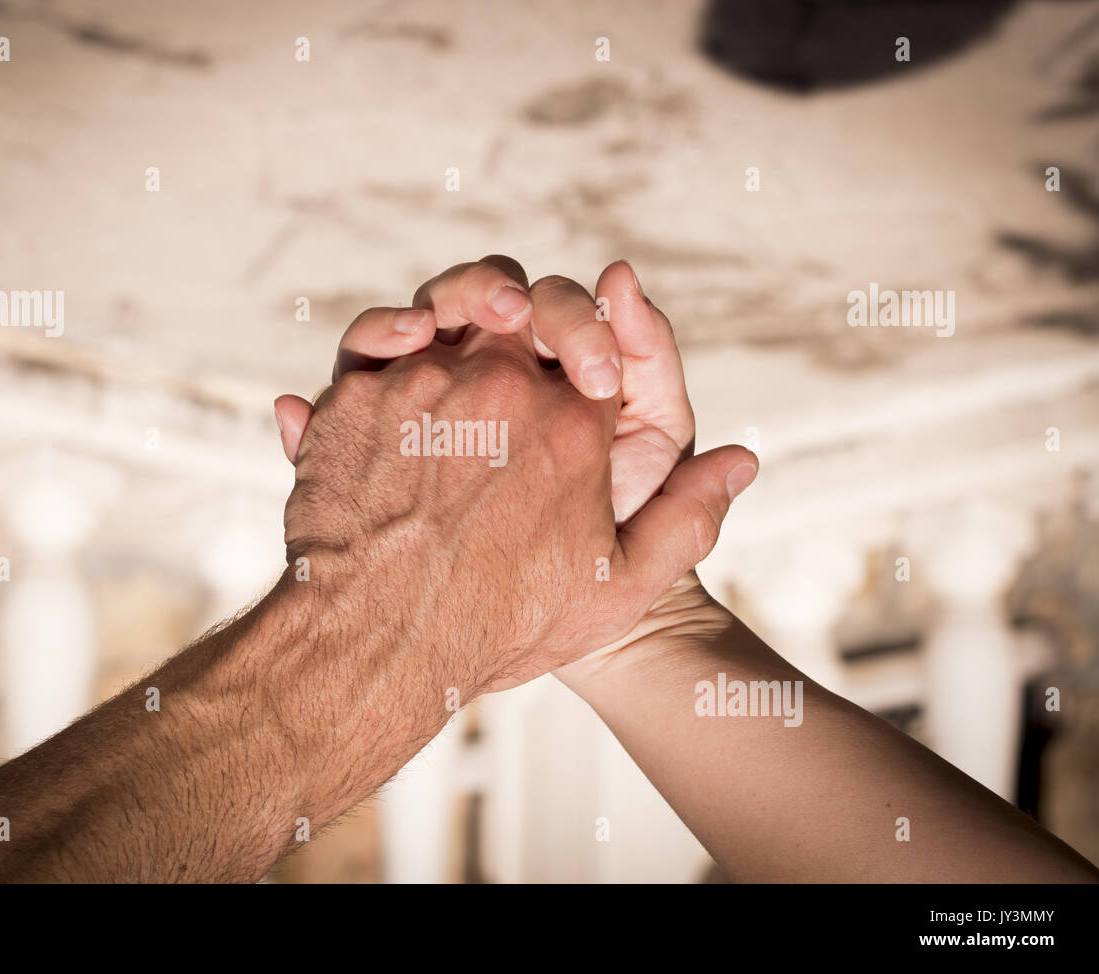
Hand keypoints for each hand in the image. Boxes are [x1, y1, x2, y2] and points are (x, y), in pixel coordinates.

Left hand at [283, 323, 724, 696]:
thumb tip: (742, 460)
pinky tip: (393, 370)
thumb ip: (685, 519)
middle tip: (517, 332)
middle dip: (529, 316)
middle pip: (525, 306)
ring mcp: (423, 383)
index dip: (592, 350)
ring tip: (451, 352)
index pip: (599, 345)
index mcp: (574, 422)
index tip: (581, 374)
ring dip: (457, 317)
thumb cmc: (500, 624)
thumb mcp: (616, 590)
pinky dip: (386, 344)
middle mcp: (501, 385)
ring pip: (446, 308)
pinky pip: (372, 345)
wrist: (376, 646)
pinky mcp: (356, 395)